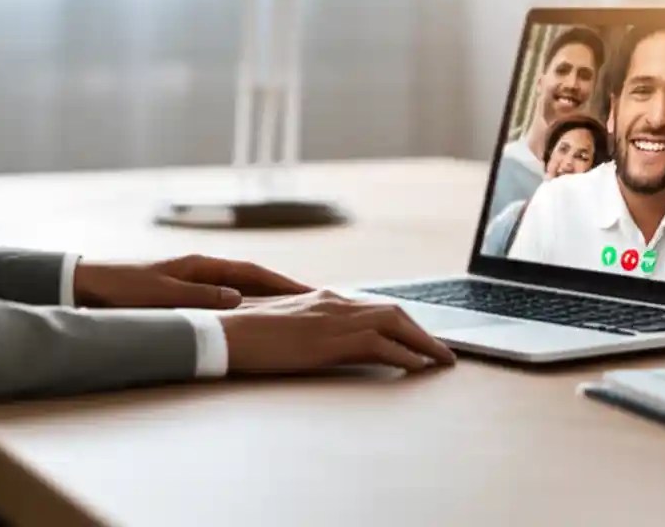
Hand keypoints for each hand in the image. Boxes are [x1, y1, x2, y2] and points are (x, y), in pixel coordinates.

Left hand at [74, 255, 311, 309]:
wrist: (87, 286)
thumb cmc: (122, 289)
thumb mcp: (162, 294)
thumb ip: (199, 297)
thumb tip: (239, 300)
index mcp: (201, 266)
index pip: (254, 272)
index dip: (283, 284)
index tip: (310, 294)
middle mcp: (202, 271)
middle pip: (254, 281)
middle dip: (284, 292)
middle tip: (314, 305)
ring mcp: (195, 283)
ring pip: (242, 292)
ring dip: (267, 302)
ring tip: (292, 316)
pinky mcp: (184, 296)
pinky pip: (225, 303)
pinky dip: (245, 311)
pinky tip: (253, 324)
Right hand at [219, 290, 456, 372]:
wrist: (223, 332)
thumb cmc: (243, 333)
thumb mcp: (281, 325)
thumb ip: (306, 328)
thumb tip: (319, 341)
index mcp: (322, 298)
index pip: (373, 308)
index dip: (401, 323)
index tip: (418, 338)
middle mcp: (334, 302)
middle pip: (393, 311)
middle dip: (421, 331)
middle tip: (441, 351)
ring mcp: (333, 318)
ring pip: (395, 323)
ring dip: (423, 343)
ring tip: (441, 360)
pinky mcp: (330, 339)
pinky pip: (380, 344)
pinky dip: (404, 354)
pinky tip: (417, 367)